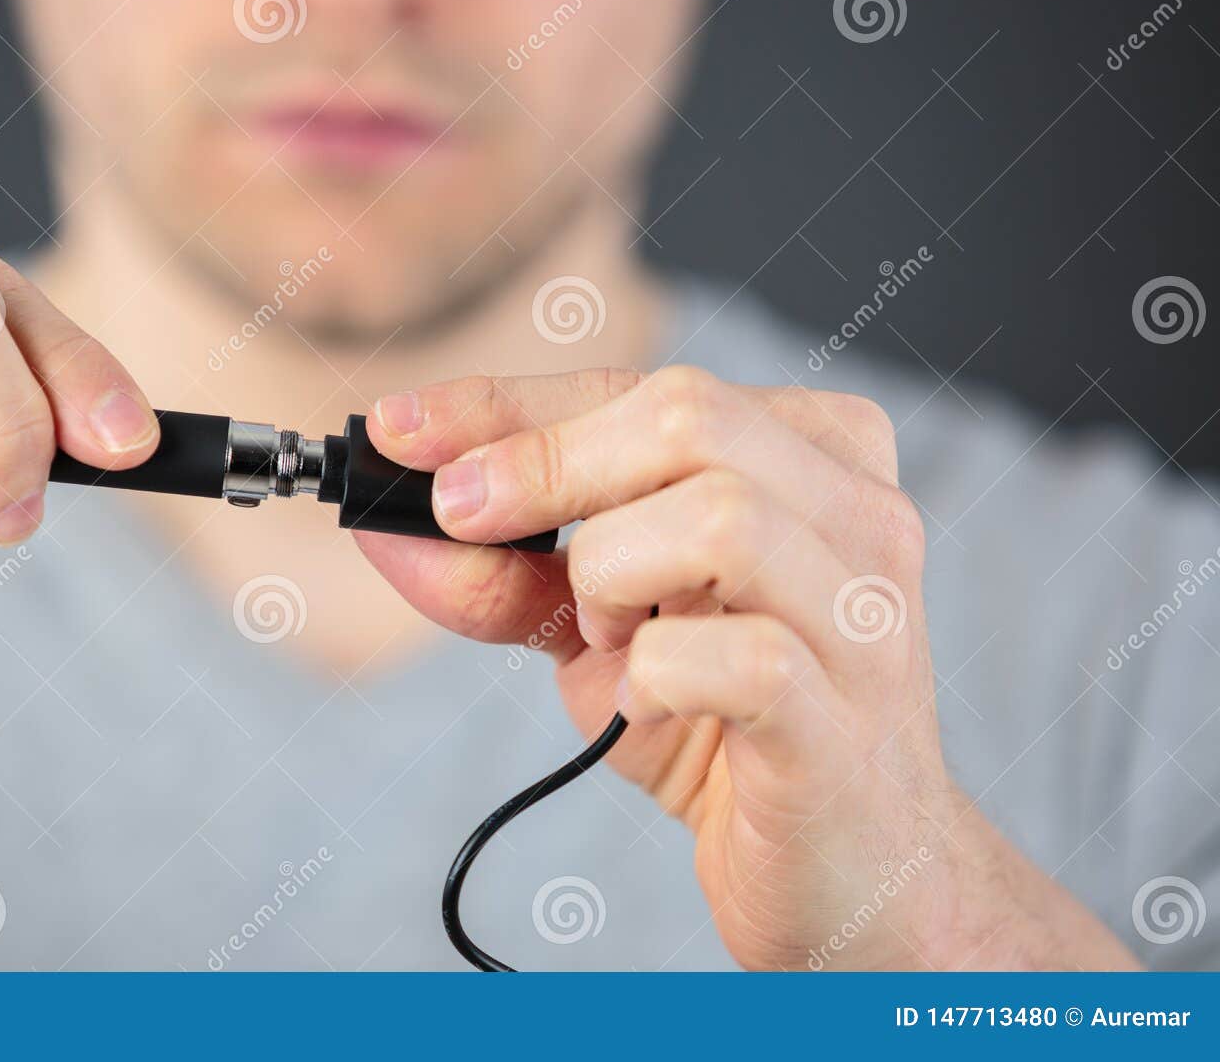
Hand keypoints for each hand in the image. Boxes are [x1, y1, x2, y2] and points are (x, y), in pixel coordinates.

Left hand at [358, 367, 1136, 969]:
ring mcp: (867, 615)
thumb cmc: (722, 726)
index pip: (645, 388)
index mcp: (813, 455)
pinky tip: (644, 705)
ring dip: (612, 574)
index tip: (398, 429)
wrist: (844, 868)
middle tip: (462, 517)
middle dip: (542, 464)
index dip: (508, 404)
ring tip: (609, 637)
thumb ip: (511, 572)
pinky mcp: (845, 720)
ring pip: (716, 518)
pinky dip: (651, 676)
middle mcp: (861, 513)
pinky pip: (731, 658)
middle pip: (687, 416)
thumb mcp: (601, 630)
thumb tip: (388, 525)